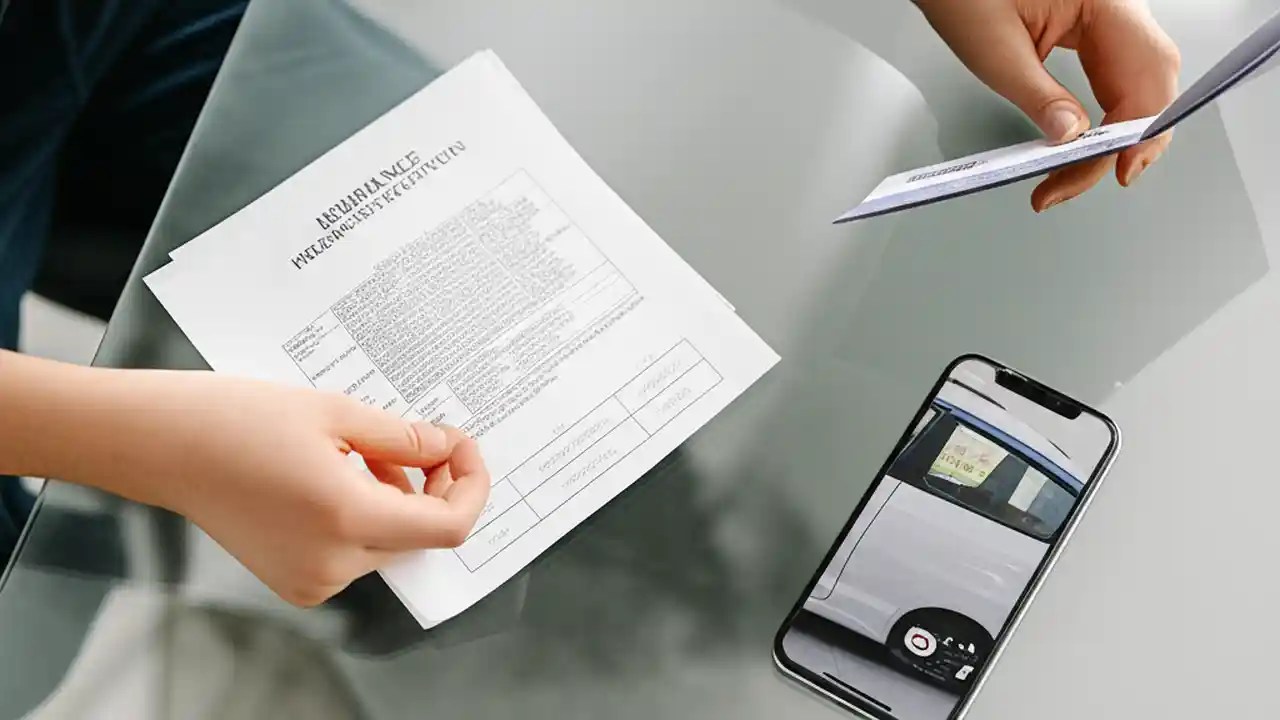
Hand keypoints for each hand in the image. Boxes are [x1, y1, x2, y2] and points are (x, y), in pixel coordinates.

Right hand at [157, 376, 489, 606]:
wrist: (163, 446)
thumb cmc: (235, 421)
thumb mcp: (335, 412)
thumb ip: (402, 437)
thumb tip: (446, 447)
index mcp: (347, 518)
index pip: (448, 526)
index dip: (470, 485)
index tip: (461, 446)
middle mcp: (333, 563)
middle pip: (421, 535)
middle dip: (433, 487)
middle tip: (419, 440)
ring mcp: (311, 580)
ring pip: (390, 543)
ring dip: (398, 499)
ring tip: (370, 451)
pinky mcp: (295, 581)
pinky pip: (356, 553)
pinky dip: (366, 516)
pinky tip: (342, 476)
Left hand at [918, 0, 1181, 210]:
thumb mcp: (995, 51)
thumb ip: (1039, 97)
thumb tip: (1072, 140)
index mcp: (1106, 1)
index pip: (1144, 76)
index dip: (1138, 132)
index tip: (1120, 171)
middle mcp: (1119, 6)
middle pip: (1150, 84)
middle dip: (1122, 144)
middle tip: (1076, 183)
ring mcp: (1110, 18)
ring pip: (1136, 86)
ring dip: (1112, 137)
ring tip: (1072, 177)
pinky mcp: (1093, 30)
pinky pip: (1114, 78)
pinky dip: (1103, 117)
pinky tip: (1082, 145)